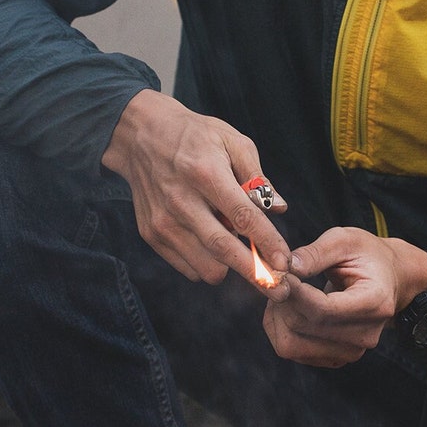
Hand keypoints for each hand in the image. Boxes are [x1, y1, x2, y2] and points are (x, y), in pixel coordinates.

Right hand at [102, 90, 289, 285]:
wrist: (140, 136)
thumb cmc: (195, 137)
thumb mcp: (233, 141)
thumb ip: (258, 178)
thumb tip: (280, 209)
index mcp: (206, 174)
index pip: (243, 217)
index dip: (267, 243)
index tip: (285, 263)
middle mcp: (181, 201)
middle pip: (223, 250)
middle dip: (256, 275)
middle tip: (280, 290)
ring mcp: (163, 221)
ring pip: (207, 267)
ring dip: (230, 266)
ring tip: (238, 247)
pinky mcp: (151, 234)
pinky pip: (189, 267)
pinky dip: (207, 263)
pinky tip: (212, 241)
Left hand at [262, 227, 426, 366]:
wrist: (389, 280)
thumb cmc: (368, 256)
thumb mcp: (345, 240)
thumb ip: (316, 253)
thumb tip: (286, 266)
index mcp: (375, 302)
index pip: (324, 309)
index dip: (294, 293)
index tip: (277, 274)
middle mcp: (365, 334)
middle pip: (304, 327)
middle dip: (282, 301)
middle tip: (278, 277)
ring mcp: (351, 350)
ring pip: (291, 345)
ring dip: (277, 317)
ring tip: (284, 292)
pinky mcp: (335, 358)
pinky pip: (292, 350)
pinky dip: (280, 329)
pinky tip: (289, 307)